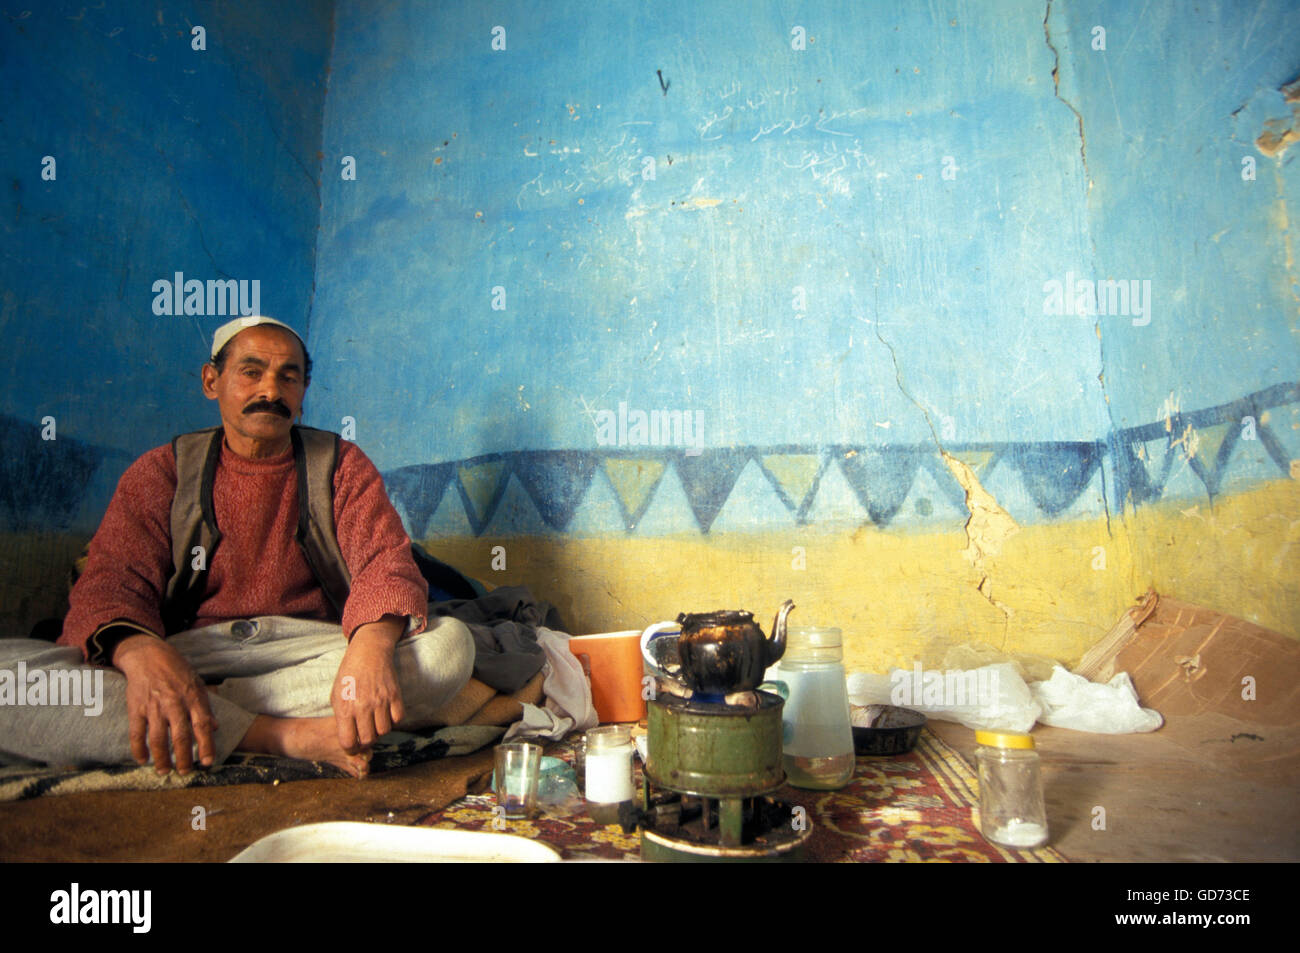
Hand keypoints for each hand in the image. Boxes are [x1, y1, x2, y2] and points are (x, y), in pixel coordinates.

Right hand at [113, 634, 216, 774]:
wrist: (148, 655)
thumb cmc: (177, 671)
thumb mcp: (197, 684)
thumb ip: (205, 707)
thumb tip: (214, 727)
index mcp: (193, 698)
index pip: (202, 726)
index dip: (206, 745)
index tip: (208, 762)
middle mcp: (175, 703)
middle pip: (180, 737)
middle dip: (183, 758)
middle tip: (184, 772)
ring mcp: (154, 706)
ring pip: (158, 739)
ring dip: (161, 758)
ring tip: (164, 771)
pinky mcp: (136, 708)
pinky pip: (137, 733)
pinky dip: (138, 749)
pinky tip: (142, 760)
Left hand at [330, 617, 405, 754]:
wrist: (368, 652)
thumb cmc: (349, 674)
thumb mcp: (336, 695)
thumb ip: (341, 717)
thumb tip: (348, 736)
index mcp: (345, 707)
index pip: (348, 741)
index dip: (350, 749)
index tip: (352, 746)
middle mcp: (363, 706)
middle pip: (368, 739)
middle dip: (366, 742)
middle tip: (365, 736)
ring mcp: (381, 701)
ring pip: (384, 731)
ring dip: (380, 731)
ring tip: (375, 723)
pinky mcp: (394, 695)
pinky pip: (398, 719)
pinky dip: (393, 720)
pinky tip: (386, 714)